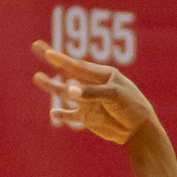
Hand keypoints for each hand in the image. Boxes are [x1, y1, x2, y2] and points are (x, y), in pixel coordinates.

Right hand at [32, 41, 156, 144]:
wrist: (140, 130)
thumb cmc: (132, 107)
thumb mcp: (115, 96)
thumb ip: (92, 93)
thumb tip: (70, 91)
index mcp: (102, 75)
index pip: (78, 65)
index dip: (62, 59)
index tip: (48, 53)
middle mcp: (92, 86)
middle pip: (68, 73)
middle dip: (53, 62)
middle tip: (36, 47)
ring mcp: (88, 102)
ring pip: (65, 93)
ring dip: (52, 86)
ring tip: (37, 77)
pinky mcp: (87, 118)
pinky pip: (71, 115)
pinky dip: (62, 115)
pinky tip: (53, 114)